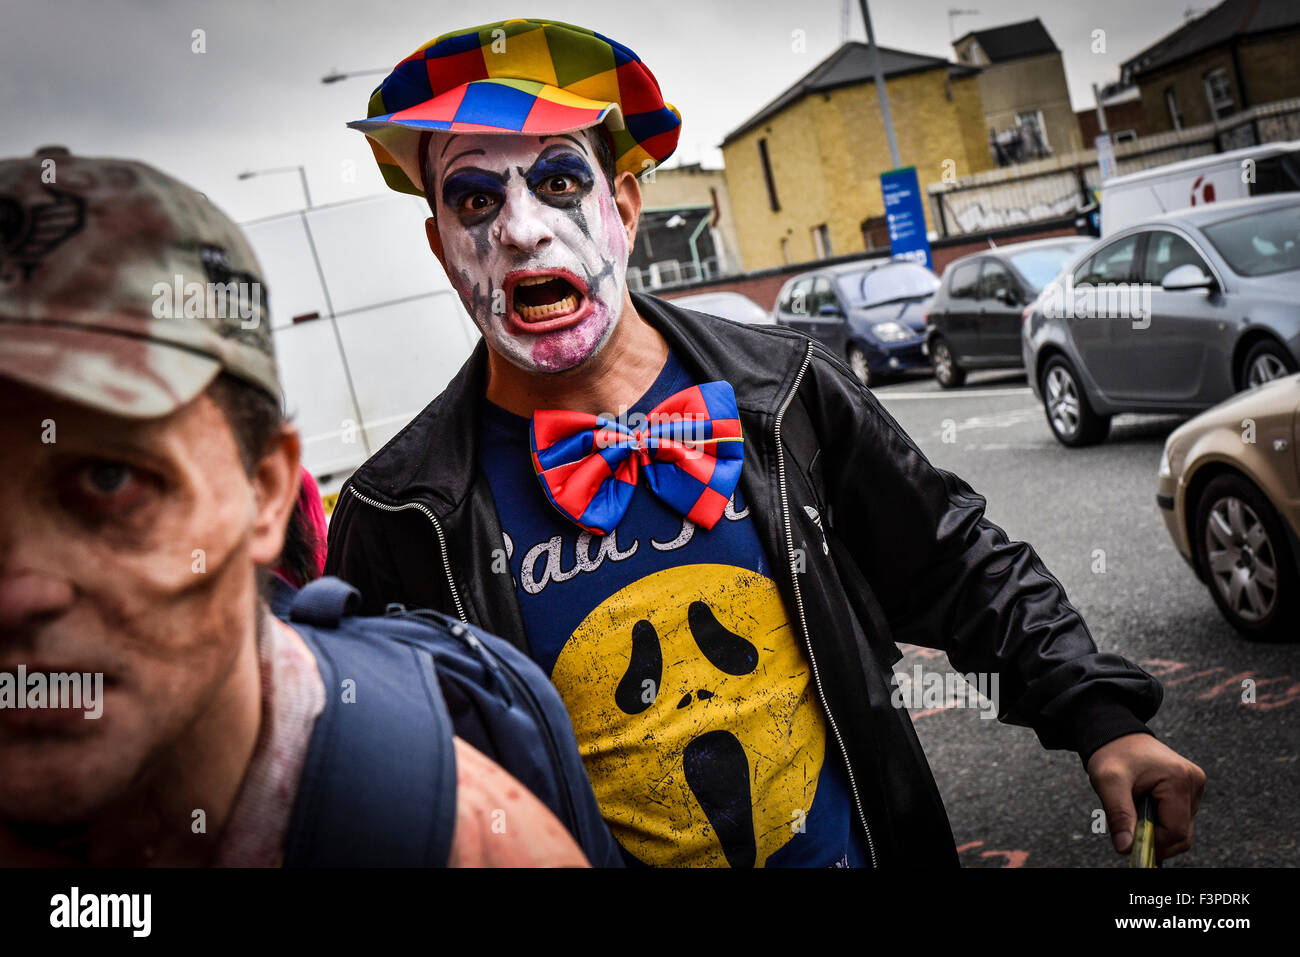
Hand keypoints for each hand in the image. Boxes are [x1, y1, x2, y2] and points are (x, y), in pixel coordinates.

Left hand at [1086, 732, 1205, 860]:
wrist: (1116, 734)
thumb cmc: (1112, 753)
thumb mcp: (1108, 782)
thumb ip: (1119, 815)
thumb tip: (1126, 848)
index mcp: (1179, 779)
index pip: (1176, 832)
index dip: (1153, 843)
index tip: (1129, 840)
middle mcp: (1194, 782)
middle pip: (1182, 834)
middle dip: (1155, 836)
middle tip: (1130, 823)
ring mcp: (1195, 786)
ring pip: (1181, 828)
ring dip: (1157, 827)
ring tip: (1135, 805)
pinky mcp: (1190, 789)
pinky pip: (1179, 818)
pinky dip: (1160, 820)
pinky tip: (1144, 803)